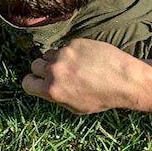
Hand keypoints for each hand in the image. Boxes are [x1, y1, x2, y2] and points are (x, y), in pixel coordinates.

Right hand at [21, 39, 142, 114]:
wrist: (125, 80)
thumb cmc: (103, 98)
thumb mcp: (76, 108)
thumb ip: (56, 97)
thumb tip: (46, 88)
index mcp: (52, 90)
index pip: (27, 82)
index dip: (32, 82)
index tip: (37, 81)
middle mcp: (54, 71)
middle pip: (35, 65)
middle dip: (43, 69)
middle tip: (57, 73)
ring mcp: (64, 54)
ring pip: (49, 54)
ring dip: (56, 59)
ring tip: (73, 66)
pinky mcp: (75, 43)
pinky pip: (65, 47)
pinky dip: (72, 52)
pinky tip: (87, 59)